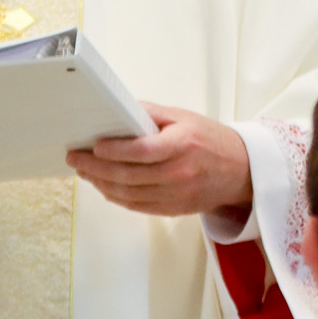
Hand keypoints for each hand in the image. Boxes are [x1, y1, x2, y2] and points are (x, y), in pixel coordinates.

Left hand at [66, 103, 252, 218]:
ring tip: (84, 172)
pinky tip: (103, 186)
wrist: (241, 170)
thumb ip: (150, 113)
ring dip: (101, 183)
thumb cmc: (210, 139)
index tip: (94, 145)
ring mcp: (177, 195)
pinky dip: (116, 197)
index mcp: (182, 145)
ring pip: (129, 194)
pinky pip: (138, 206)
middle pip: (129, 175)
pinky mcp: (174, 209)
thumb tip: (119, 110)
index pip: (141, 151)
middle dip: (96, 167)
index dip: (114, 150)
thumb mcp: (183, 117)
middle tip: (76, 158)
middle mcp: (179, 173)